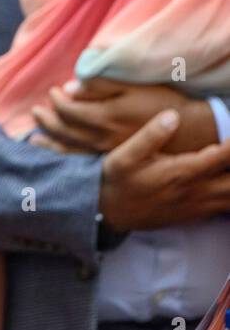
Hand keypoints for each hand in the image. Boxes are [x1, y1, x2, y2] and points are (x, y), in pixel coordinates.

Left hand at [30, 78, 217, 154]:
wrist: (186, 130)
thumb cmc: (160, 102)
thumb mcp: (132, 86)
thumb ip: (100, 85)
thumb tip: (70, 87)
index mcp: (102, 117)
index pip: (68, 109)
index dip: (56, 100)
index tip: (52, 91)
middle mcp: (99, 137)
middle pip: (63, 130)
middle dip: (46, 120)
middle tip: (35, 112)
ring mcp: (104, 151)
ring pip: (67, 148)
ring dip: (48, 142)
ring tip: (33, 139)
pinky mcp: (110, 160)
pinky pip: (79, 161)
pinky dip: (63, 157)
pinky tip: (54, 156)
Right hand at [98, 110, 229, 231]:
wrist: (110, 214)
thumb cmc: (118, 181)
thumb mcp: (124, 156)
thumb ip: (149, 136)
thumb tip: (172, 115)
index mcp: (183, 172)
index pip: (225, 155)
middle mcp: (197, 190)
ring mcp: (200, 204)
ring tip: (229, 164)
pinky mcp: (198, 213)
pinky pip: (226, 208)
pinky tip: (225, 181)